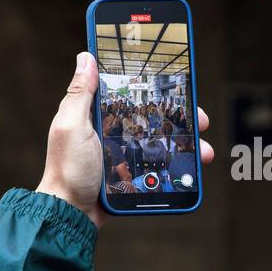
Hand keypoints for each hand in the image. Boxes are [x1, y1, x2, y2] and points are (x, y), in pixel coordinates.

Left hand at [37, 52, 215, 226]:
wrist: (70, 213)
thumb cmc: (67, 169)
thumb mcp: (71, 125)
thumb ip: (80, 93)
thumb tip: (87, 57)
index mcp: (98, 115)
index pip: (132, 93)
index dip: (156, 88)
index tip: (179, 84)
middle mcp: (113, 132)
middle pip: (155, 118)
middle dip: (182, 118)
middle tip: (201, 119)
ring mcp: (125, 154)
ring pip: (162, 142)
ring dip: (187, 144)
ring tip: (204, 150)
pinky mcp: (132, 174)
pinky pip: (160, 164)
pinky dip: (178, 165)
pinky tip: (192, 167)